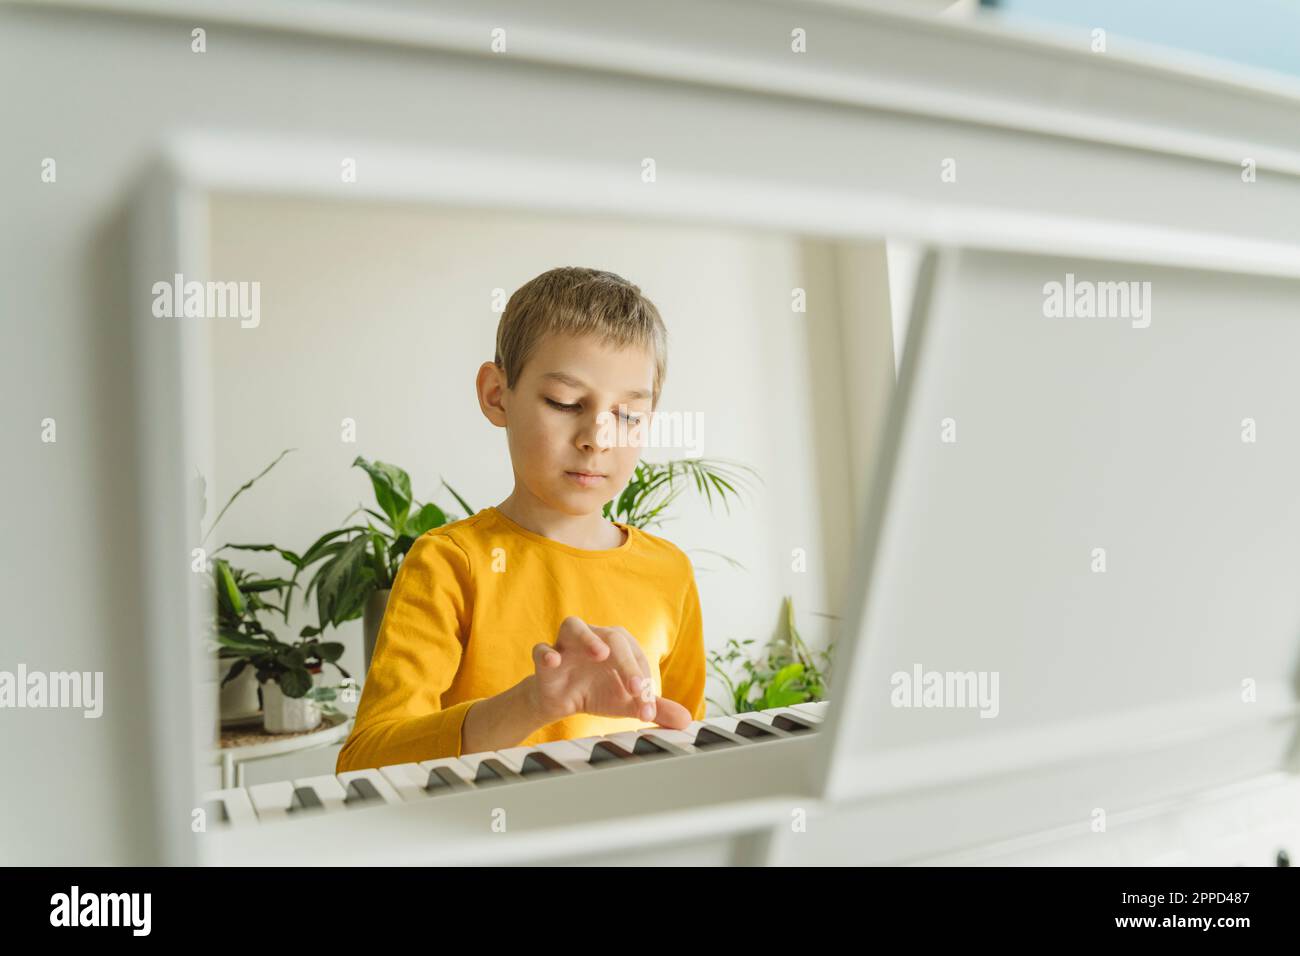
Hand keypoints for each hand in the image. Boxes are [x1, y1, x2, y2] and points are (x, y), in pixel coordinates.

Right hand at [529, 616, 692, 729]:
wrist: (562, 704)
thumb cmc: (598, 693)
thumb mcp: (628, 703)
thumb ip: (654, 707)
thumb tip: (686, 720)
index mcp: (618, 643)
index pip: (634, 655)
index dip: (643, 680)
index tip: (647, 709)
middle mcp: (594, 636)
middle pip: (611, 638)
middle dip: (626, 662)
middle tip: (636, 686)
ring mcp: (567, 644)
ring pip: (574, 626)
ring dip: (588, 638)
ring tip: (600, 653)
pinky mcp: (544, 658)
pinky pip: (542, 649)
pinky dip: (547, 653)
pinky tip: (554, 661)